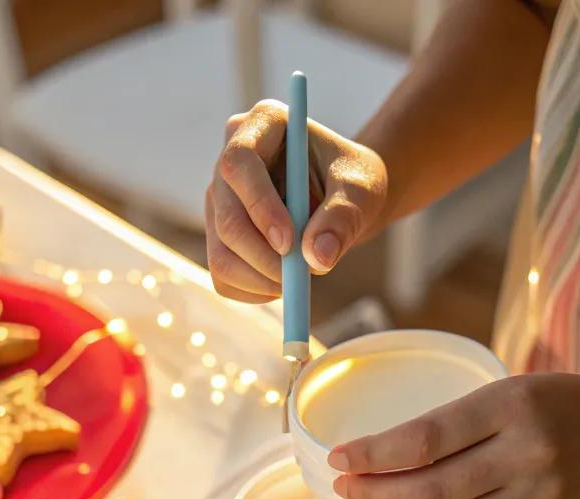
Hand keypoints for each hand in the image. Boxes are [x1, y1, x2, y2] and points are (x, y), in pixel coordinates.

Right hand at [205, 100, 386, 302]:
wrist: (343, 197)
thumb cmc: (352, 181)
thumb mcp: (361, 190)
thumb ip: (343, 217)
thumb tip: (318, 257)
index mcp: (263, 124)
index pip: (239, 165)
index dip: (260, 208)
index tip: (290, 244)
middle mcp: (229, 158)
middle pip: (226, 219)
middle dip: (264, 258)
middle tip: (303, 275)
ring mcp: (219, 199)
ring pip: (221, 255)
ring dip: (261, 280)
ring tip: (301, 277)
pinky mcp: (218, 234)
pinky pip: (223, 277)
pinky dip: (254, 292)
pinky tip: (283, 283)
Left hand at [329, 374, 579, 498]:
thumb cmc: (560, 404)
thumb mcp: (510, 391)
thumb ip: (455, 424)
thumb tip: (380, 458)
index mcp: (510, 406)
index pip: (423, 440)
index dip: (372, 456)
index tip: (338, 460)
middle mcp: (523, 454)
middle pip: (426, 492)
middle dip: (372, 495)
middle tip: (344, 490)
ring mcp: (533, 498)